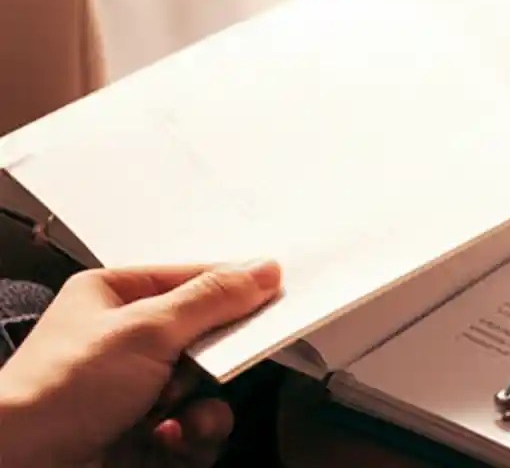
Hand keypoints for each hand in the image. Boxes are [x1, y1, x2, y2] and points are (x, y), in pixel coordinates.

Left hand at [0, 260, 281, 466]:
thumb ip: (213, 299)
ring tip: (180, 419)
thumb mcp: (147, 329)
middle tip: (215, 369)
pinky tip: (165, 439)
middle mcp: (127, 341)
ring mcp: (136, 391)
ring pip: (209, 389)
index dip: (235, 291)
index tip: (276, 297)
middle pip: (209, 339)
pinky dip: (191, 438)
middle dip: (217, 363)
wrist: (21, 466)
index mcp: (116, 297)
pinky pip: (197, 428)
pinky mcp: (144, 433)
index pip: (195, 281)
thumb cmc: (61, 389)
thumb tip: (265, 270)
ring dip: (206, 409)